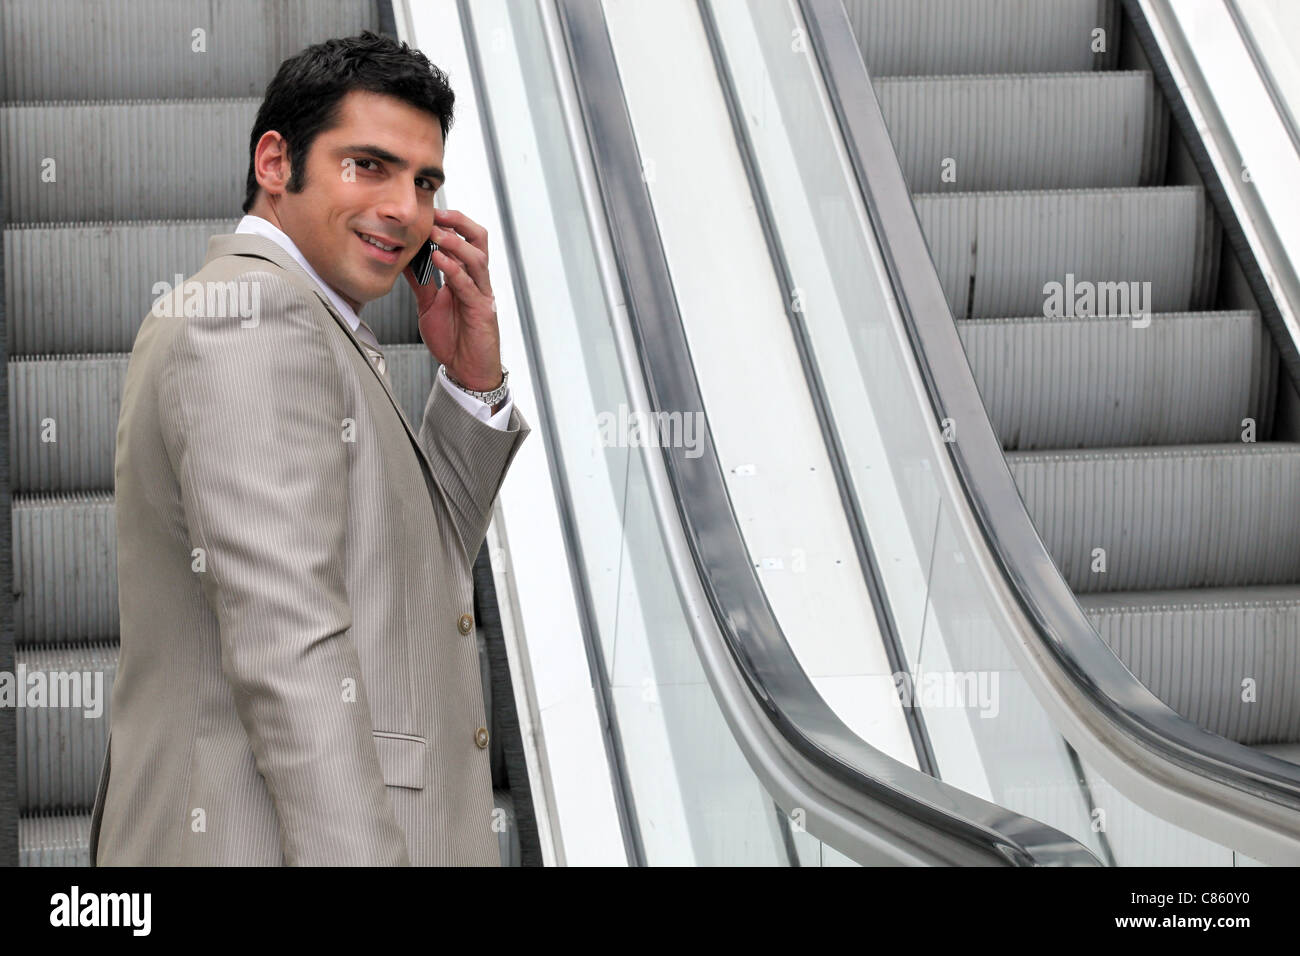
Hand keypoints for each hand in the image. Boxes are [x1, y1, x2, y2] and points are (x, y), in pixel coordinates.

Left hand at [403, 208, 501, 390]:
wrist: (467, 371)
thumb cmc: (453, 339)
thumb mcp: (429, 305)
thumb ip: (421, 283)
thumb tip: (404, 261)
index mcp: (467, 277)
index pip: (466, 239)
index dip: (451, 222)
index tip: (430, 211)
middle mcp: (478, 282)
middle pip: (480, 240)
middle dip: (460, 223)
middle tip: (437, 214)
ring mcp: (482, 295)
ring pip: (477, 259)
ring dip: (456, 244)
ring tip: (436, 234)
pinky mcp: (482, 312)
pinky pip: (469, 286)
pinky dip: (455, 271)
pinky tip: (440, 261)